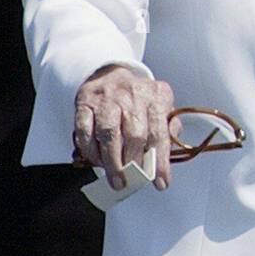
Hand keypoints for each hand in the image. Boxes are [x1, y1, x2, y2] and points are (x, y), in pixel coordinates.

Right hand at [74, 65, 178, 190]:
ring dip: (112, 162)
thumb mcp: (159, 105)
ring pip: (109, 134)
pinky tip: (96, 160)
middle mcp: (134, 94)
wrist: (108, 73)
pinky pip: (86, 131)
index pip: (160, 132)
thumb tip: (169, 154)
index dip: (161, 161)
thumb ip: (168, 127)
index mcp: (157, 95)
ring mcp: (108, 98)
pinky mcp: (85, 103)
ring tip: (115, 178)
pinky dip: (90, 150)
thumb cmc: (136, 98)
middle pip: (135, 135)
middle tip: (132, 181)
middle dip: (134, 164)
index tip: (161, 182)